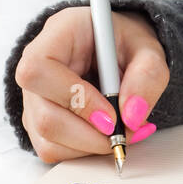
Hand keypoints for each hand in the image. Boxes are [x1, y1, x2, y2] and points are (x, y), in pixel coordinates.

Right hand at [14, 6, 169, 161]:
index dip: (74, 99)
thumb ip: (147, 76)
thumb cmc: (127, 43)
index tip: (112, 115)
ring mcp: (33, 96)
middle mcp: (35, 65)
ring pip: (47, 139)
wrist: (120, 49)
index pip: (40, 69)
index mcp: (58, 33)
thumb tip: (132, 117)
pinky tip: (105, 132)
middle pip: (43, 115)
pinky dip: (84, 150)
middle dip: (90, 134)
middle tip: (126, 132)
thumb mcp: (149, 49)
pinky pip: (53, 149)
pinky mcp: (38, 120)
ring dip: (90, 144)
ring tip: (121, 130)